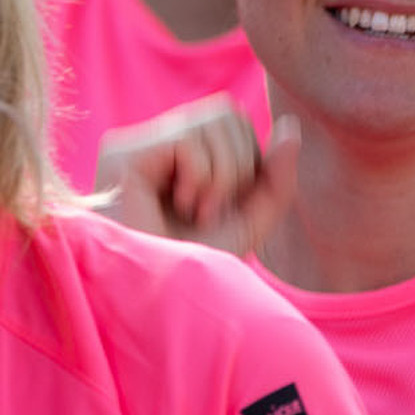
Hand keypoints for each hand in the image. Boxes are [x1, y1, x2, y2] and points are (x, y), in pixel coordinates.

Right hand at [94, 99, 299, 258]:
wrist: (147, 300)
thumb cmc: (189, 265)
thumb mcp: (247, 225)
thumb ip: (276, 181)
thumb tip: (291, 128)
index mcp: (182, 153)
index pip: (234, 122)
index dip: (248, 163)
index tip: (223, 207)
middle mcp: (157, 140)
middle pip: (227, 114)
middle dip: (238, 168)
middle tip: (209, 213)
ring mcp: (137, 142)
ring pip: (212, 122)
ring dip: (220, 176)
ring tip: (195, 211)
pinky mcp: (123, 152)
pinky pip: (189, 141)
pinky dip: (199, 178)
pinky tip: (176, 205)